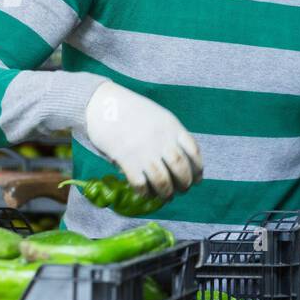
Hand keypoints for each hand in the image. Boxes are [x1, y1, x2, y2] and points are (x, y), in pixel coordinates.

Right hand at [85, 82, 202, 198]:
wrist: (101, 103)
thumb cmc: (128, 110)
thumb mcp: (157, 115)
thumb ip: (168, 135)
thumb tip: (175, 160)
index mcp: (171, 127)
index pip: (193, 151)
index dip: (198, 168)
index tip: (198, 178)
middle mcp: (161, 139)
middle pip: (180, 168)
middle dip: (185, 183)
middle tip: (183, 190)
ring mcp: (144, 150)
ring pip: (163, 180)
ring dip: (166, 192)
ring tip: (167, 196)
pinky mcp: (126, 159)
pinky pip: (140, 184)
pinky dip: (144, 192)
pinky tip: (144, 193)